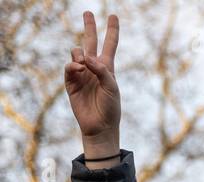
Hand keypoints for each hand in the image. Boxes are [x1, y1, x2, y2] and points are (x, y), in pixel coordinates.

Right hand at [65, 12, 120, 162]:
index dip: (112, 31)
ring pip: (77, 52)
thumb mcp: (112, 88)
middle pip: (90, 42)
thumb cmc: (111, 108)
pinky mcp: (71, 82)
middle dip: (89, 27)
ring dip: (80, 54)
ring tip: (85, 65)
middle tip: (88, 12)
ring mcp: (81, 74)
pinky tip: (78, 69)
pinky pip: (69, 66)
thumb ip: (102, 71)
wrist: (100, 126)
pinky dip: (73, 65)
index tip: (114, 16)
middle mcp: (94, 68)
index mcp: (108, 68)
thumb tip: (87, 58)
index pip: (110, 45)